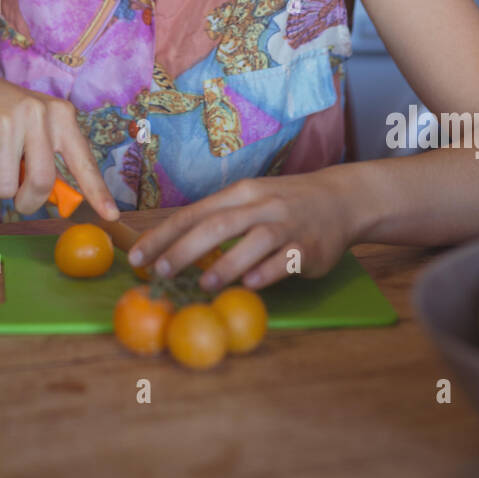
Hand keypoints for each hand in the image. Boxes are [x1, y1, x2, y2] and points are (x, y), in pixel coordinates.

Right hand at [0, 59, 117, 218]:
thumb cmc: (3, 112)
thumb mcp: (35, 125)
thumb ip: (50, 157)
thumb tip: (62, 201)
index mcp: (60, 115)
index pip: (83, 160)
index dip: (97, 191)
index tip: (112, 215)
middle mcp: (39, 115)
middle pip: (42, 183)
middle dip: (27, 201)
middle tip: (19, 198)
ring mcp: (9, 122)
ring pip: (6, 186)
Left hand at [127, 171, 358, 289]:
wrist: (341, 199)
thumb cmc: (284, 204)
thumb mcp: (250, 201)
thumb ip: (219, 221)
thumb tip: (173, 247)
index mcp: (240, 193)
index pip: (194, 213)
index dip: (164, 235)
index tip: (137, 256)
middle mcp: (261, 205)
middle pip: (218, 224)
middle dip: (185, 249)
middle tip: (160, 272)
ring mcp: (287, 225)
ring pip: (254, 241)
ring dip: (227, 263)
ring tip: (203, 284)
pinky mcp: (310, 247)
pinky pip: (286, 260)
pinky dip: (267, 272)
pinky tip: (250, 284)